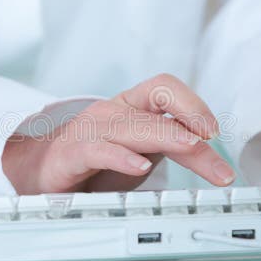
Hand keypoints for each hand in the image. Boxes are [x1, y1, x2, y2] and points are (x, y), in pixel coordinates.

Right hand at [2, 74, 235, 193]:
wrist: (45, 171)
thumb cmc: (96, 159)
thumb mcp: (141, 151)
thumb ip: (172, 147)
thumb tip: (214, 156)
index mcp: (132, 106)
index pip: (165, 89)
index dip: (192, 104)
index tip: (213, 131)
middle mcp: (113, 111)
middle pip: (157, 111)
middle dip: (192, 130)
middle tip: (214, 150)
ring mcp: (92, 129)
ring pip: (133, 127)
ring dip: (166, 136)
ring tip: (191, 147)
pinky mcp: (74, 153)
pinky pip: (99, 150)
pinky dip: (121, 158)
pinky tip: (139, 168)